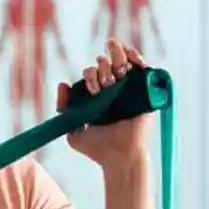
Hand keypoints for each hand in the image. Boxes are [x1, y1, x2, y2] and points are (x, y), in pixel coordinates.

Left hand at [57, 38, 151, 169]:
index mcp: (96, 96)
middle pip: (105, 64)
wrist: (118, 156)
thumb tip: (62, 83)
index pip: (91, 73)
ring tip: (114, 73)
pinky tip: (128, 52)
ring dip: (116, 58)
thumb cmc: (96, 148)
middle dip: (102, 68)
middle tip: (105, 84)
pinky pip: (142, 66)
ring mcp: (129, 90)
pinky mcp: (145, 91)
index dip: (91, 75)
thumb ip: (64, 107)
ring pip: (122, 61)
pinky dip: (134, 55)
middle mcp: (113, 91)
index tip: (93, 90)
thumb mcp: (72, 129)